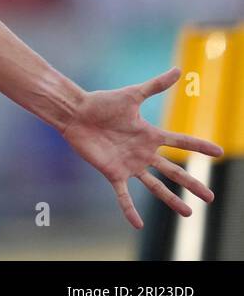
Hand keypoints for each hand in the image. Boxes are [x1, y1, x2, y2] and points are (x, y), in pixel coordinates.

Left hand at [60, 67, 222, 228]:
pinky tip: (137, 225)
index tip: (219, 152)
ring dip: (171, 200)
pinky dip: (129, 209)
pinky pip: (123, 195)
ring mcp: (129, 164)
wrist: (76, 113)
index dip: (199, 147)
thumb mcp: (132, 94)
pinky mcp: (112, 172)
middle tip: (211, 198)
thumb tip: (178, 70)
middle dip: (192, 184)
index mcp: (150, 135)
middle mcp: (143, 152)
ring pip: (155, 186)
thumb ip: (155, 86)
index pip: (181, 142)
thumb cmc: (102, 102)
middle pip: (173, 171)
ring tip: (189, 213)